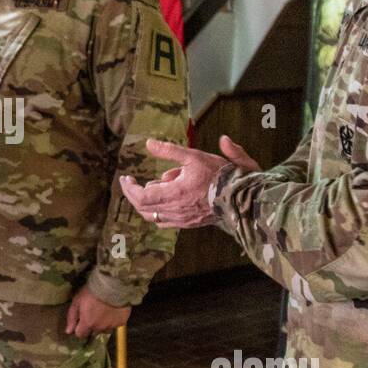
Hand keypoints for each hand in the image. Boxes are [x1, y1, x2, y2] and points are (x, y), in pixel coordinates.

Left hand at [65, 284, 130, 338]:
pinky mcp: (121, 322)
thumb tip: (69, 331)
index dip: (80, 328)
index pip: (80, 334)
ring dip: (103, 324)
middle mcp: (99, 327)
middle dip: (92, 325)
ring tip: (104, 311)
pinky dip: (113, 320)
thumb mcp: (77, 301)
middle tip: (94, 312)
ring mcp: (111, 325)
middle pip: (93, 332)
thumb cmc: (92, 291)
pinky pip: (115, 324)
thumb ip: (72, 317)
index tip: (82, 320)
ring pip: (105, 329)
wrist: (112, 284)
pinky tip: (112, 310)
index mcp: (87, 323)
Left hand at [119, 135, 258, 228]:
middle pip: (143, 208)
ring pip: (153, 216)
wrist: (242, 197)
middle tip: (130, 182)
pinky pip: (165, 222)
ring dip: (146, 203)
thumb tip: (148, 143)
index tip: (126, 178)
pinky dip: (157, 212)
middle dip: (133, 194)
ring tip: (152, 186)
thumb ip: (169, 151)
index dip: (129, 189)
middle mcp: (176, 210)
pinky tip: (162, 200)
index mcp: (175, 193)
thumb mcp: (194, 156)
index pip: (141, 196)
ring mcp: (182, 220)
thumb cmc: (220, 174)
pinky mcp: (189, 224)